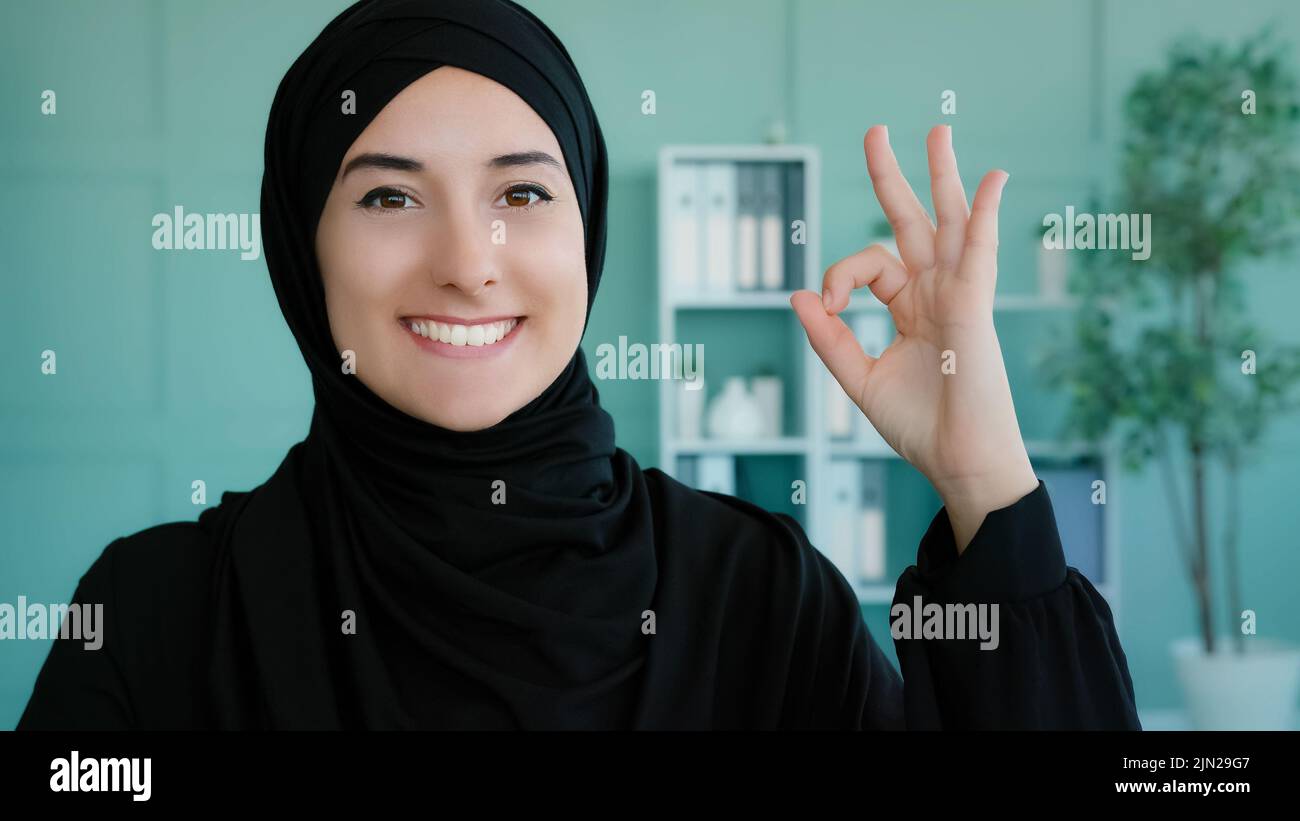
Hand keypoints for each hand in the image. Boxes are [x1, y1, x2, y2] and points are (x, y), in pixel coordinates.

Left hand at [791, 125, 1037, 552]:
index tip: (827, 303)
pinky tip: (993, 178)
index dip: (839, 274)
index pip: (869, 265)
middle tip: (875, 132)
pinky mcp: (975, 305)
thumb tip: (797, 294)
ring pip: (949, 222)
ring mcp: (958, 294)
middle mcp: (936, 293)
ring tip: (936, 130)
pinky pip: (980, 250)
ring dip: (943, 175)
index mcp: (910, 308)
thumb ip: (829, 337)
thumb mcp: (859, 378)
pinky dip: (987, 212)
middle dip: (893, 177)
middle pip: (912, 221)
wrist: (958, 460)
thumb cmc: (919, 426)